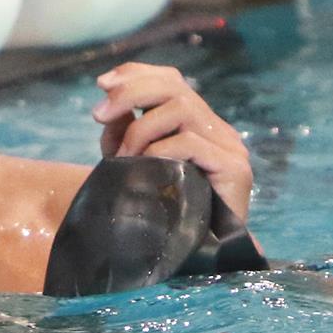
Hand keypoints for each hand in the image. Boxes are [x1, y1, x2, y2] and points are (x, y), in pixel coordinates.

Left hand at [91, 62, 252, 220]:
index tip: (101, 84)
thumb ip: (123, 131)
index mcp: (195, 123)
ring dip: (140, 129)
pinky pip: (190, 142)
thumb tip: (110, 102)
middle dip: (130, 92)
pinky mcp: (234, 168)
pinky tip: (143, 168)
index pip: (170, 80)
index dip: (135, 73)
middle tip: (97, 115)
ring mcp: (229, 147)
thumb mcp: (132, 163)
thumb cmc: (161, 211)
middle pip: (175, 86)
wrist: (196, 259)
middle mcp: (216, 128)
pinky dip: (158, 151)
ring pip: (181, 108)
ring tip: (122, 158)